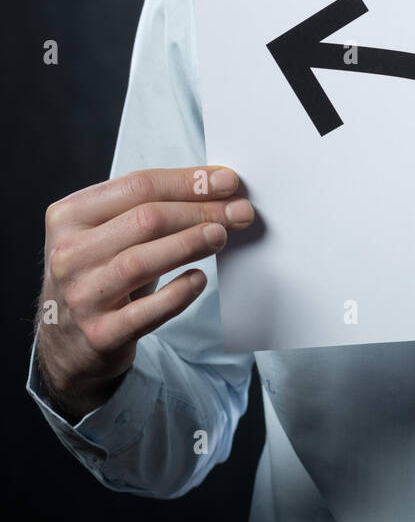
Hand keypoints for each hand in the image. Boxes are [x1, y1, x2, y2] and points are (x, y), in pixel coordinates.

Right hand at [36, 166, 253, 420]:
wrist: (69, 341)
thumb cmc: (102, 273)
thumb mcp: (111, 232)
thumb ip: (151, 206)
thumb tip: (217, 187)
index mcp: (69, 216)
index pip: (137, 186)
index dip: (188, 181)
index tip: (228, 182)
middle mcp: (68, 254)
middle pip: (145, 220)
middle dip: (200, 211)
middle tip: (239, 211)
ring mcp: (81, 295)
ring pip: (141, 260)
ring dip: (190, 243)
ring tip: (221, 235)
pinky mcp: (100, 334)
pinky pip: (145, 312)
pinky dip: (177, 294)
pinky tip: (199, 280)